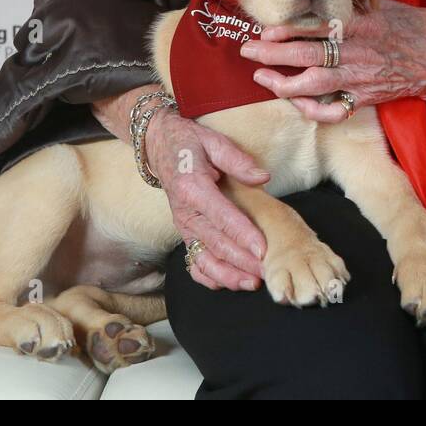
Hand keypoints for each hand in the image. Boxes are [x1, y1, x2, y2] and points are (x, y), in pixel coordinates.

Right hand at [144, 106, 271, 290]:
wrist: (159, 146)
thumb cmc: (189, 142)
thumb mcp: (213, 141)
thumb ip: (237, 160)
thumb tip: (262, 178)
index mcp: (193, 188)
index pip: (222, 216)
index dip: (243, 235)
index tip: (262, 250)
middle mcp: (185, 212)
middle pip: (216, 243)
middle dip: (242, 261)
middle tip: (267, 272)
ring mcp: (183, 226)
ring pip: (204, 258)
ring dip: (227, 275)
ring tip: (251, 283)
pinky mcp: (184, 232)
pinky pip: (192, 261)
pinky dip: (208, 276)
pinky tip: (226, 284)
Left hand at [237, 0, 425, 122]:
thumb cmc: (413, 26)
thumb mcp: (383, 5)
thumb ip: (352, 4)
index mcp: (360, 25)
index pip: (316, 27)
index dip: (287, 30)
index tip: (264, 30)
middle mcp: (357, 52)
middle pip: (306, 56)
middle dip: (272, 55)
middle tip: (247, 52)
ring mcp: (360, 78)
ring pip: (313, 85)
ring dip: (282, 83)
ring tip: (261, 77)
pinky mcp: (364, 98)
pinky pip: (332, 109)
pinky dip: (311, 109)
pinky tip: (296, 101)